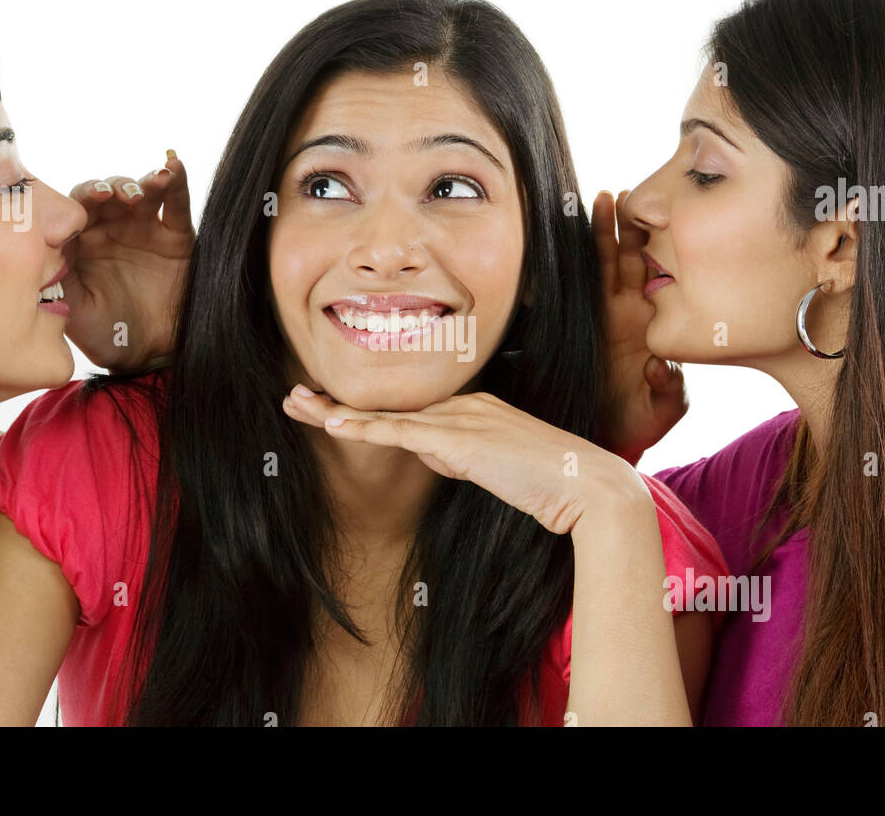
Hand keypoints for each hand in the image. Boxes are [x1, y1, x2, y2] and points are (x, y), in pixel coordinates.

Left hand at [61, 151, 192, 372]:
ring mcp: (143, 228)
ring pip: (138, 193)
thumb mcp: (74, 312)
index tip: (86, 201)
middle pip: (105, 196)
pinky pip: (175, 203)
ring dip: (138, 183)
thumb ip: (56, 282)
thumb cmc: (107, 335)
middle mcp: (109, 229)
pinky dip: (176, 181)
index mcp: (80, 243)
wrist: (152, 355)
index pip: (72, 210)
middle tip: (109, 194)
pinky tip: (173, 167)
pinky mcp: (175, 235)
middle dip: (106, 189)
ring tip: (143, 189)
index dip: (77, 201)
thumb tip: (38, 254)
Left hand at [281, 385, 650, 535]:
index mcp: (475, 408)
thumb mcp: (497, 469)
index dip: (367, 411)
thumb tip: (438, 457)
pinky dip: (365, 426)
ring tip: (296, 405)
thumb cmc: (552, 483)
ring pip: (387, 413)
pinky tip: (334, 422)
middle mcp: (465, 404)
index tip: (332, 409)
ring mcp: (463, 418)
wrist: (588, 487)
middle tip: (295, 398)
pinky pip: (403, 432)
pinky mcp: (461, 439)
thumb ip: (464, 458)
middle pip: (390, 405)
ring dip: (335, 410)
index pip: (410, 411)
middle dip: (338, 402)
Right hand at [592, 190, 688, 462]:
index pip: (661, 275)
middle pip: (631, 258)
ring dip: (602, 234)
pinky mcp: (579, 326)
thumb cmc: (641, 422)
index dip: (663, 246)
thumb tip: (660, 367)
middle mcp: (629, 313)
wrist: (607, 440)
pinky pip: (576, 288)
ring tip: (602, 200)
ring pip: (604, 265)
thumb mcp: (666, 408)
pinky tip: (567, 237)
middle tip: (628, 193)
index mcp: (655, 323)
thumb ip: (670, 388)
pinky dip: (573, 263)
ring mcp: (603, 316)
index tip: (665, 214)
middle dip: (630, 225)